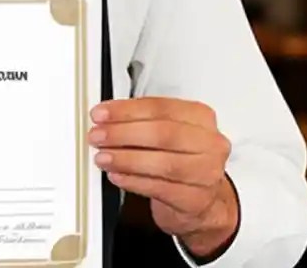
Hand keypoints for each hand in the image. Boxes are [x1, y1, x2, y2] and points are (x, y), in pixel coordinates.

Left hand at [89, 98, 238, 258]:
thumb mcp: (166, 131)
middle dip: (123, 134)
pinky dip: (134, 181)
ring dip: (126, 159)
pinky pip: (161, 189)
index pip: (161, 107)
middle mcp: (209, 143)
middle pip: (163, 134)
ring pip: (163, 163)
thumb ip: (139, 120)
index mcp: (201, 117)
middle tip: (97, 136)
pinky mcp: (196, 199)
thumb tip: (106, 118)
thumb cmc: (181, 157)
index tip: (100, 114)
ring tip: (103, 157)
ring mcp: (207, 172)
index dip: (126, 110)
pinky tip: (117, 176)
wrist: (202, 199)